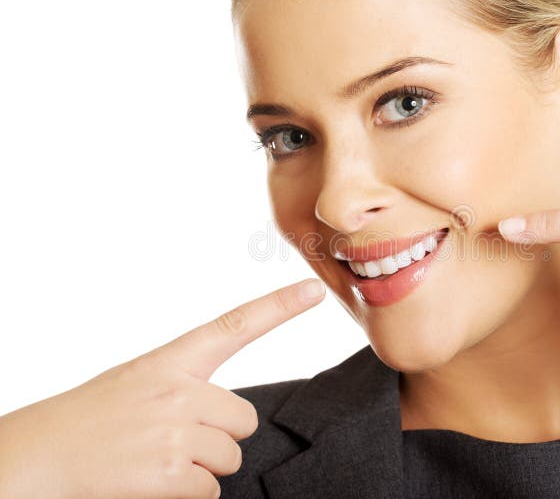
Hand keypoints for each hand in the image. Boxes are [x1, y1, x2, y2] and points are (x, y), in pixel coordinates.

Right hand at [0, 278, 325, 498]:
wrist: (36, 457)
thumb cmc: (88, 421)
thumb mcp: (137, 384)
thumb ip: (185, 390)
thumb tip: (230, 422)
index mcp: (171, 362)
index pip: (234, 326)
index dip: (278, 307)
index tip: (313, 290)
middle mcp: (179, 390)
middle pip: (243, 420)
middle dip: (218, 437)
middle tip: (173, 442)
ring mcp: (176, 429)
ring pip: (228, 457)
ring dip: (201, 469)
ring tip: (155, 462)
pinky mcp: (170, 472)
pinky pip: (209, 490)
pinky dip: (187, 495)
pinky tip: (152, 484)